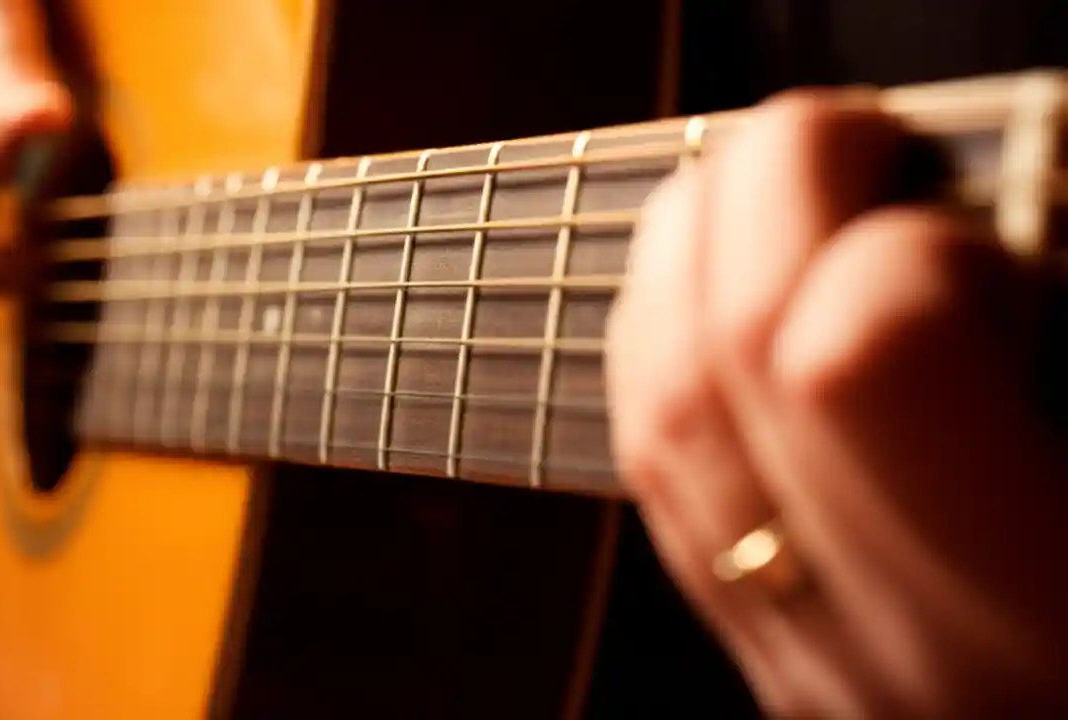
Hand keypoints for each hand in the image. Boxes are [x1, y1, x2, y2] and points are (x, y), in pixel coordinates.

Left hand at [605, 89, 1067, 715]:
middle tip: (849, 138)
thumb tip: (955, 225)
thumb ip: (1065, 341)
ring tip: (768, 189)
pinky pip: (660, 484)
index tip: (976, 232)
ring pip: (660, 422)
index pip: (854, 366)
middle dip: (756, 194)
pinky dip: (664, 350)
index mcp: (1040, 609)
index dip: (901, 247)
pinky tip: (719, 293)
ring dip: (685, 260)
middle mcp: (895, 653)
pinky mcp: (767, 652)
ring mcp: (806, 664)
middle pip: (721, 365)